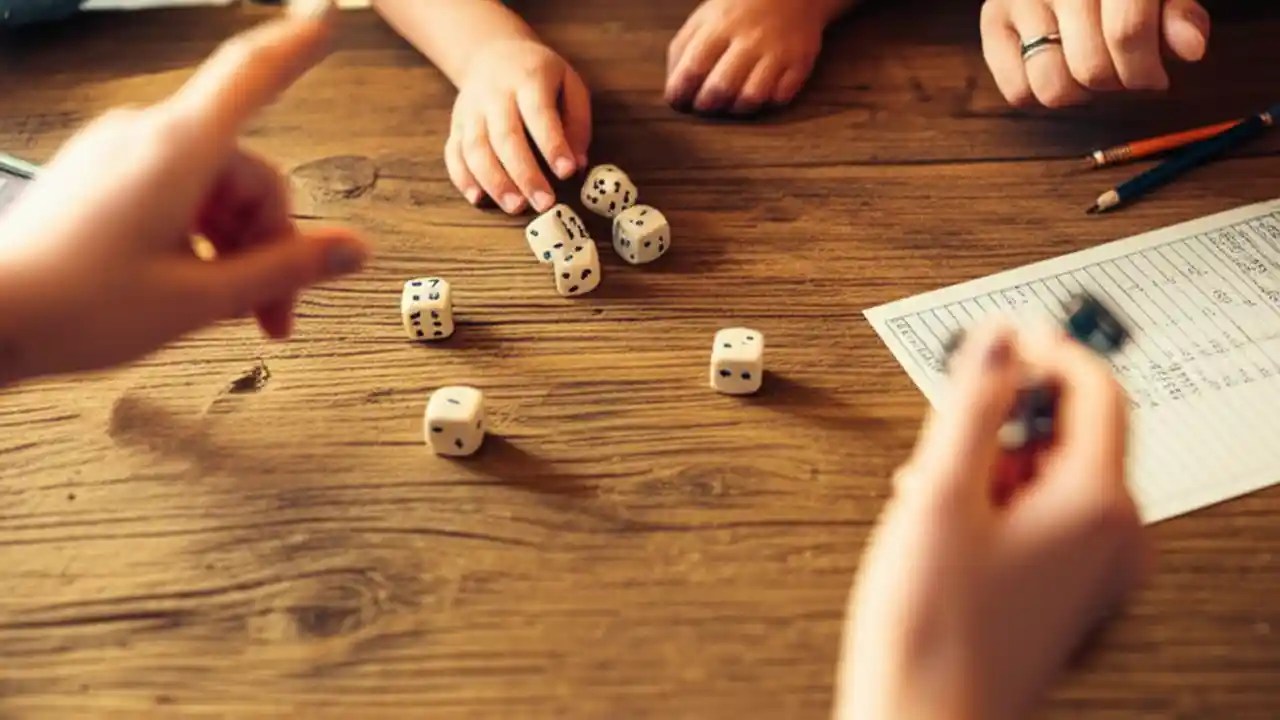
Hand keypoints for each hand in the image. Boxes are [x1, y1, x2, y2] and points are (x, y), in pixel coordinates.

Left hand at [0, 0, 367, 383]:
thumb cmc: (74, 307)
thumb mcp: (201, 298)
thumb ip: (285, 269)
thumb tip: (352, 250)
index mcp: (177, 151)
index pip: (251, 74)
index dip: (297, 46)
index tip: (328, 22)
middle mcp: (146, 137)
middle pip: (247, 169)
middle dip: (270, 239)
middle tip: (273, 310)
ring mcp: (119, 153)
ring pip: (214, 187)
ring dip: (237, 245)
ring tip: (233, 309)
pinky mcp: (101, 174)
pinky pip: (176, 191)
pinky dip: (200, 234)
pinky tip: (194, 284)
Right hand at [446, 38, 590, 214]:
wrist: (492, 54)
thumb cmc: (539, 76)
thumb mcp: (569, 83)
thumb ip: (577, 122)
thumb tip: (577, 164)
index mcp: (528, 80)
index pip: (539, 114)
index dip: (552, 145)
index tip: (566, 173)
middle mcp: (494, 95)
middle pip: (505, 137)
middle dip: (524, 174)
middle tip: (544, 204)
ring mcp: (470, 110)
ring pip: (475, 148)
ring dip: (494, 182)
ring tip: (515, 207)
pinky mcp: (456, 125)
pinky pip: (453, 154)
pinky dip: (463, 179)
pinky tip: (478, 199)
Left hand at [666, 0, 849, 114]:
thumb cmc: (737, 10)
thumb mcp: (703, 18)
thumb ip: (682, 50)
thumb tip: (674, 89)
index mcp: (718, 27)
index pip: (691, 70)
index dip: (679, 94)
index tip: (678, 102)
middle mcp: (748, 40)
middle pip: (720, 89)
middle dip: (706, 106)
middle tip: (705, 105)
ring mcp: (777, 52)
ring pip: (751, 99)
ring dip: (735, 109)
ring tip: (731, 101)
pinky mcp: (800, 63)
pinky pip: (780, 98)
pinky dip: (766, 103)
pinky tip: (759, 92)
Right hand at [835, 323, 1149, 719]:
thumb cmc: (931, 630)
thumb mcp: (940, 493)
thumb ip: (971, 403)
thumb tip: (998, 339)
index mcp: (1096, 505)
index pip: (1098, 391)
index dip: (1049, 351)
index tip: (1010, 337)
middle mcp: (1113, 540)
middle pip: (1076, 437)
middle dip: (1009, 420)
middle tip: (951, 427)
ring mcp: (1096, 574)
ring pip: (1054, 481)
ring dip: (995, 466)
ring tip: (933, 489)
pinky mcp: (1069, 597)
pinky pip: (1046, 523)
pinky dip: (1000, 507)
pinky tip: (946, 525)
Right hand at [981, 0, 1209, 107]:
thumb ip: (1177, 10)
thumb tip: (1190, 49)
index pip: (1126, 33)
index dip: (1146, 69)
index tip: (1155, 79)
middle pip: (1091, 67)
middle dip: (1117, 84)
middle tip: (1123, 73)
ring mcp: (1020, 0)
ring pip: (1053, 87)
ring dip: (1080, 94)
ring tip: (1089, 73)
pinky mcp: (993, 19)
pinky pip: (1017, 89)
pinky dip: (1040, 92)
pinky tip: (1058, 69)